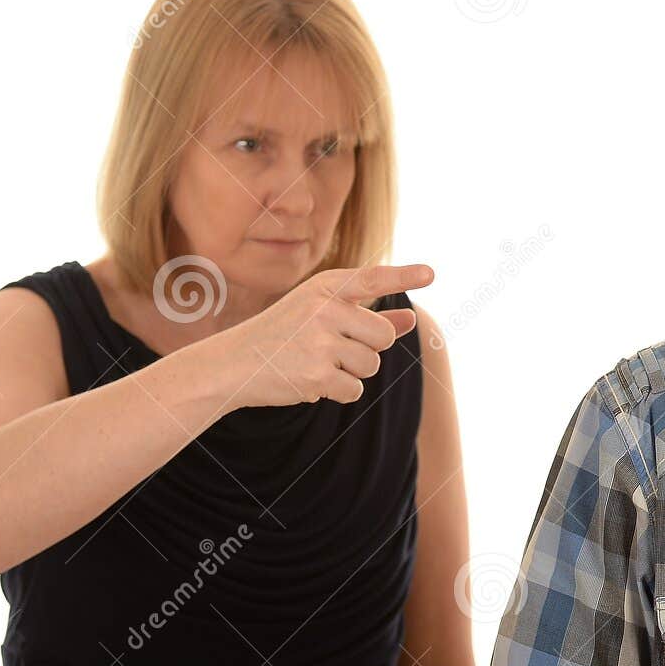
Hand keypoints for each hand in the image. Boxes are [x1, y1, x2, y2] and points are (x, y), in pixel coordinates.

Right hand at [199, 262, 435, 408]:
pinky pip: (355, 390)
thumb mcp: (321, 316)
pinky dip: (338, 391)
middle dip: (368, 348)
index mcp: (324, 288)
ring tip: (316, 362)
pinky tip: (310, 379)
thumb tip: (411, 320)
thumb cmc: (283, 336)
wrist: (233, 363)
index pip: (372, 279)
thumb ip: (367, 316)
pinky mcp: (316, 375)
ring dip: (352, 372)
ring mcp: (320, 342)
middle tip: (332, 347)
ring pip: (371, 365)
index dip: (404, 276)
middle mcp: (323, 309)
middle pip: (383, 336)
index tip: (431, 274)